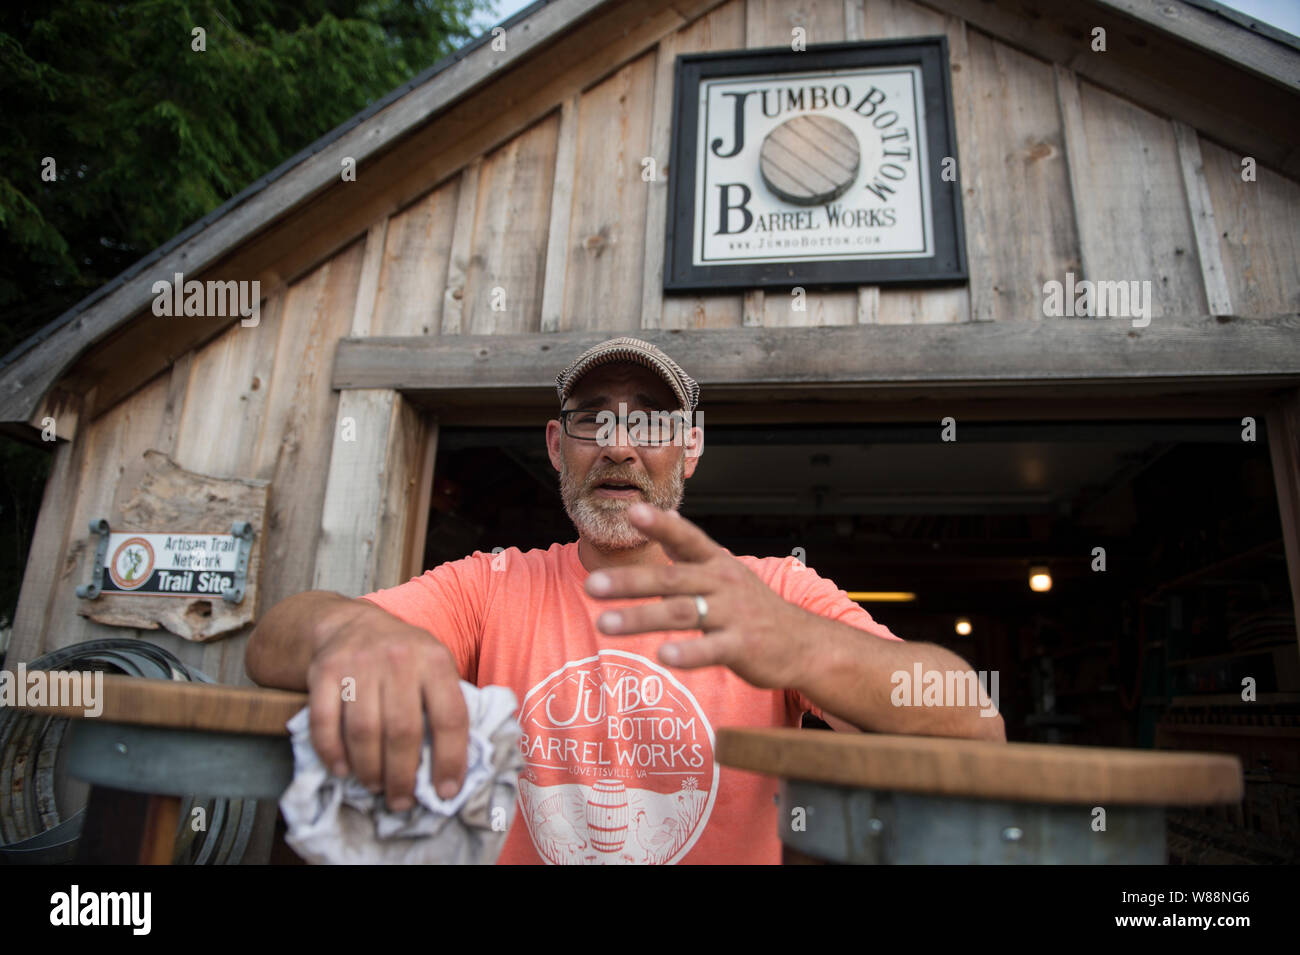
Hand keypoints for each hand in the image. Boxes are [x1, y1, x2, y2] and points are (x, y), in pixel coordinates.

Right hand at [305, 603, 467, 810]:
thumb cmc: (403, 656)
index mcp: (435, 660)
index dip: (451, 759)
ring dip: (369, 769)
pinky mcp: (324, 671)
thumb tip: (456, 765)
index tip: (446, 791)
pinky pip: (325, 722)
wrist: (350, 623)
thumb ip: (445, 704)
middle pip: (403, 730)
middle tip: (401, 801)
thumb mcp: (435, 665)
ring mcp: (359, 664)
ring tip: (375, 787)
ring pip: (364, 731)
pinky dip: (332, 752)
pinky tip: (341, 769)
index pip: (450, 717)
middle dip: (403, 776)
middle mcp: (399, 659)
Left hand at [584, 502, 812, 689]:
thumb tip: (665, 516)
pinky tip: (663, 655)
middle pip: (672, 579)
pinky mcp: (742, 647)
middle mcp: (723, 583)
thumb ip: (691, 549)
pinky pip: (711, 649)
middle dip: (630, 581)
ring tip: (604, 624)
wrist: (803, 643)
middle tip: (593, 586)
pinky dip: (688, 652)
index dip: (661, 525)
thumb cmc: (754, 606)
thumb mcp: (725, 570)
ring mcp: (733, 615)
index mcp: (716, 562)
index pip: (686, 537)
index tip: (634, 511)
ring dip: (641, 618)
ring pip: (681, 613)